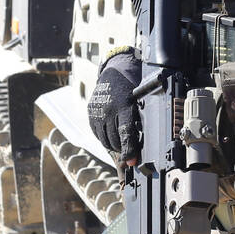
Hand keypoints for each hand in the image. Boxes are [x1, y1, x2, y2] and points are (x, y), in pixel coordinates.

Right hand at [87, 48, 142, 163]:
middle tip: (131, 151)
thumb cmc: (133, 87)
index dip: (129, 151)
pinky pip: (97, 134)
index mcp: (124, 106)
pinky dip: (105, 137)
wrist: (115, 70)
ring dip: (114, 144)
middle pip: (115, 140)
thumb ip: (140, 120)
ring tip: (122, 142)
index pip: (126, 134)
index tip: (132, 162)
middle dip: (123, 149)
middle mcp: (108, 110)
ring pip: (105, 140)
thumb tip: (144, 145)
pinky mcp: (90, 113)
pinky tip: (112, 132)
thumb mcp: (141, 101)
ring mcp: (97, 112)